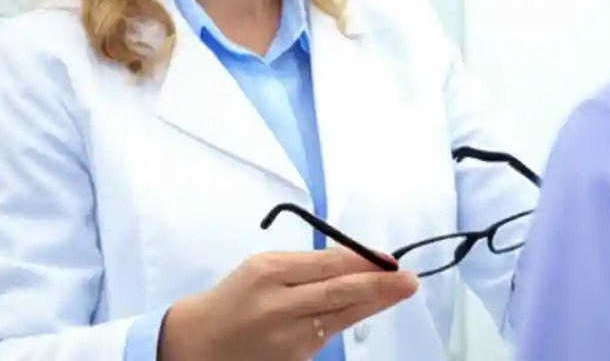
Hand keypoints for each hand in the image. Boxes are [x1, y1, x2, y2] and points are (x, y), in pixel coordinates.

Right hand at [157, 248, 418, 360]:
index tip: (390, 259)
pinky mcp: (292, 358)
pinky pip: (327, 336)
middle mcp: (278, 303)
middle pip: (338, 291)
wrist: (200, 342)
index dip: (364, 261)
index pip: (328, 263)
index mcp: (269, 270)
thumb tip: (358, 261)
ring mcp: (285, 335)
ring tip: (401, 290)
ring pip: (340, 316)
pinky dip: (346, 321)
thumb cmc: (239, 296)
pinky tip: (363, 311)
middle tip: (409, 279)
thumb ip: (307, 266)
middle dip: (379, 285)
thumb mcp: (265, 268)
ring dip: (375, 303)